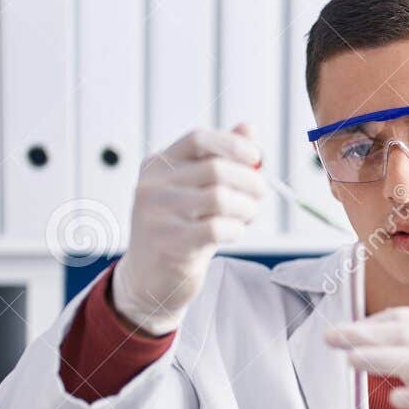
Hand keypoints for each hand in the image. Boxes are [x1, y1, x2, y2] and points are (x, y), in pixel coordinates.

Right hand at [112, 124, 264, 335]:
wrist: (149, 279)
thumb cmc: (178, 230)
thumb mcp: (194, 191)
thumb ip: (218, 158)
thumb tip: (248, 129)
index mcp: (157, 166)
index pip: (197, 139)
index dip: (232, 145)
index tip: (255, 159)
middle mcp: (152, 186)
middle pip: (215, 169)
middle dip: (249, 181)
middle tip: (259, 195)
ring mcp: (158, 215)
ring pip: (219, 198)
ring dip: (246, 207)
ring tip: (248, 215)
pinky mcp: (169, 243)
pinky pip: (216, 228)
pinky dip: (235, 229)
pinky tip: (234, 232)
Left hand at [325, 307, 408, 408]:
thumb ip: (400, 347)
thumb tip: (352, 338)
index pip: (403, 319)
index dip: (366, 324)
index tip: (336, 332)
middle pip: (408, 335)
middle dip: (366, 337)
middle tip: (333, 340)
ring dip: (383, 359)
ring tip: (351, 361)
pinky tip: (394, 399)